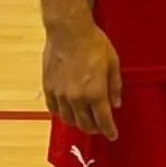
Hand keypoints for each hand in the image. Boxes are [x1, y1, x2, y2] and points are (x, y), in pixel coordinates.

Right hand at [43, 20, 121, 138]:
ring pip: (68, 119)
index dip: (109, 130)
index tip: (113, 135)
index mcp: (95, 93)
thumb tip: (116, 104)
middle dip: (95, 129)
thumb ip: (115, 86)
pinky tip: (67, 110)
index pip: (103, 120)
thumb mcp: (113, 63)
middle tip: (100, 127)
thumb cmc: (94, 43)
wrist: (69, 31)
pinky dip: (61, 113)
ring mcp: (60, 94)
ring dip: (78, 123)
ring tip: (84, 120)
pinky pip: (54, 109)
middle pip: (85, 124)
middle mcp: (77, 98)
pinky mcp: (49, 88)